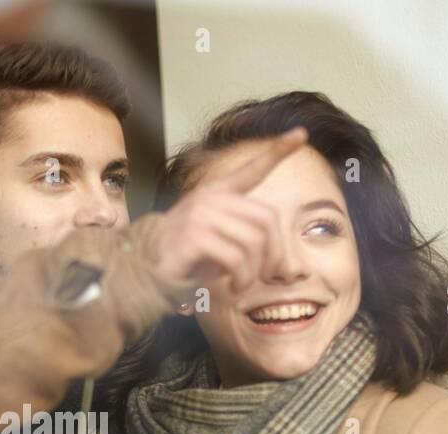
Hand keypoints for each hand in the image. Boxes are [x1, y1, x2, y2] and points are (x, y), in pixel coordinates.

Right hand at [153, 127, 307, 295]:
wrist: (147, 271)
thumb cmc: (188, 259)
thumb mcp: (225, 247)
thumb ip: (253, 248)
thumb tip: (290, 270)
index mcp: (219, 194)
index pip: (253, 169)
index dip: (277, 150)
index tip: (300, 134)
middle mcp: (211, 198)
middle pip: (266, 219)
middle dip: (274, 253)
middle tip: (268, 275)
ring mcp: (200, 214)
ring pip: (253, 240)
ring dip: (255, 271)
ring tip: (245, 284)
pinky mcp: (193, 235)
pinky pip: (235, 256)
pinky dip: (241, 277)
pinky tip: (235, 286)